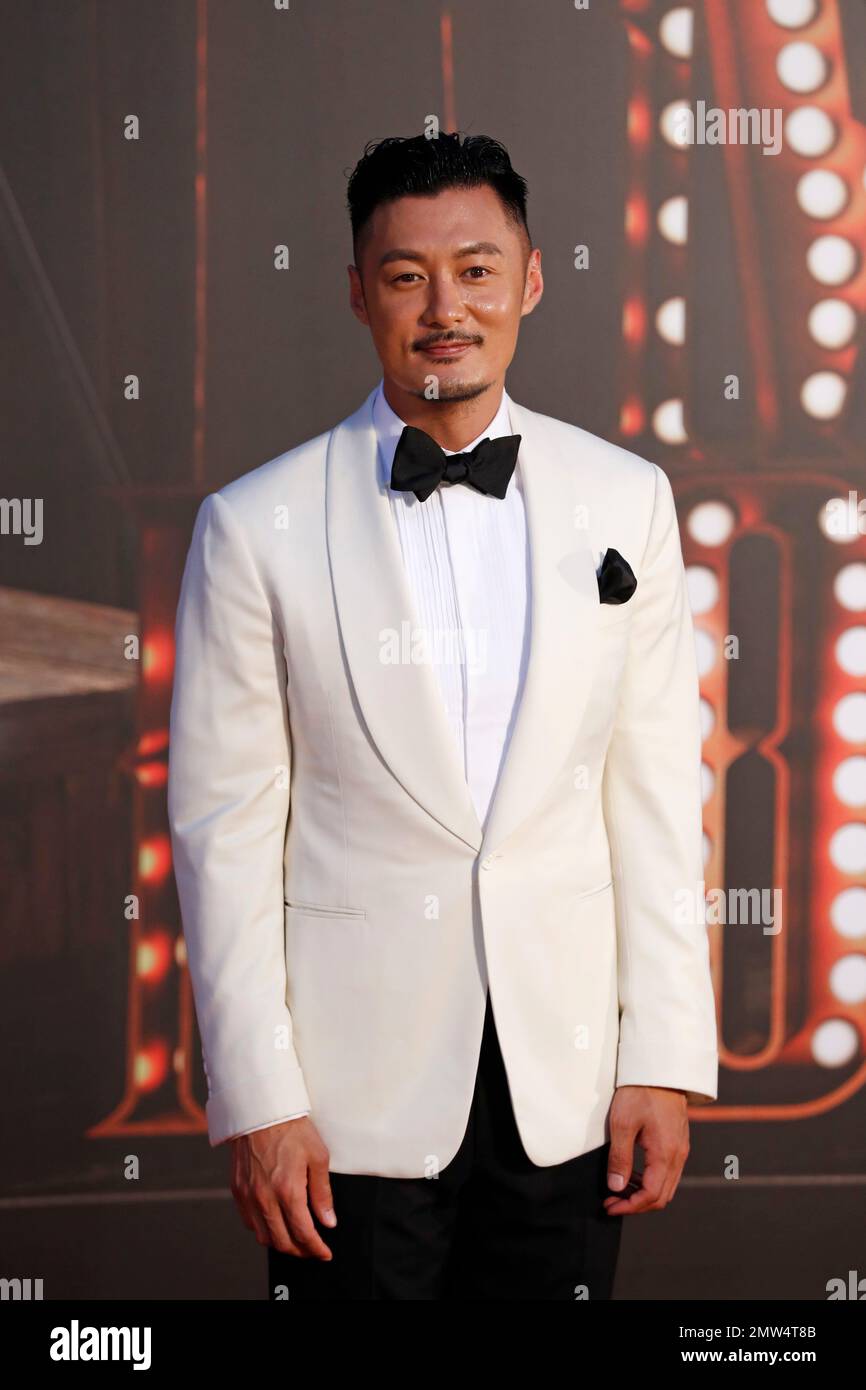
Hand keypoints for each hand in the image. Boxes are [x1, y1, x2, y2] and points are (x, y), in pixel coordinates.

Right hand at [230, 1116, 335, 1259]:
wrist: (261, 1110)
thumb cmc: (293, 1130)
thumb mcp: (318, 1157)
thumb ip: (322, 1193)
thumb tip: (328, 1221)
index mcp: (288, 1190)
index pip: (304, 1233)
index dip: (316, 1249)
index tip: (325, 1253)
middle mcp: (265, 1198)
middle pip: (282, 1241)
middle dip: (300, 1251)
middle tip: (313, 1249)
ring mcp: (248, 1196)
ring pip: (263, 1236)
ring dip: (281, 1243)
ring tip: (295, 1239)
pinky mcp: (237, 1190)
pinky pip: (249, 1222)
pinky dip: (263, 1230)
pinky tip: (275, 1223)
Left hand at [603, 1085, 689, 1215]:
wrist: (659, 1069)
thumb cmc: (640, 1092)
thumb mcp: (622, 1124)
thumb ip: (620, 1158)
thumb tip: (616, 1187)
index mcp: (666, 1154)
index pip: (651, 1195)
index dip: (630, 1206)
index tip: (610, 1206)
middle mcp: (678, 1156)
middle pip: (662, 1196)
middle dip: (636, 1205)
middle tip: (612, 1202)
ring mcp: (681, 1149)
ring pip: (666, 1186)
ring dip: (643, 1193)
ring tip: (619, 1189)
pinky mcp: (678, 1142)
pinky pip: (668, 1172)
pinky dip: (651, 1180)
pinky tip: (633, 1173)